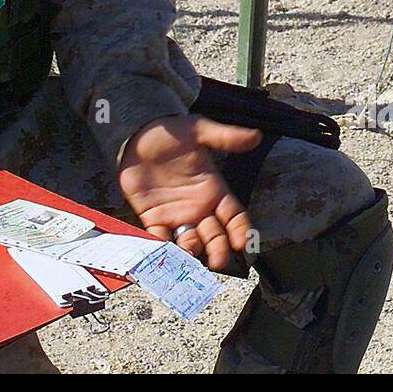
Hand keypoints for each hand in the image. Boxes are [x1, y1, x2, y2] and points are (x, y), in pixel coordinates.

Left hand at [118, 115, 260, 270]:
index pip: (235, 216)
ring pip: (190, 241)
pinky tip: (165, 254)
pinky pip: (161, 238)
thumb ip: (225, 137)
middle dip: (218, 250)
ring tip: (190, 257)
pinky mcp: (153, 218)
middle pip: (215, 236)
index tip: (242, 243)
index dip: (240, 230)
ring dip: (192, 251)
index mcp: (214, 190)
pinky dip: (163, 248)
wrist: (135, 134)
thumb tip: (256, 136)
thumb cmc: (171, 132)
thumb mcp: (198, 130)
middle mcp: (198, 207)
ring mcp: (176, 215)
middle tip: (217, 261)